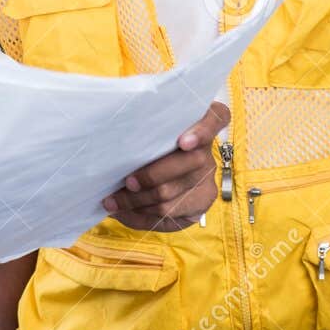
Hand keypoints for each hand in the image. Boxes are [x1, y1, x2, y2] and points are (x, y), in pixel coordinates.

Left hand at [102, 101, 229, 231]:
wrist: (153, 161)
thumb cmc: (145, 134)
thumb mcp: (146, 117)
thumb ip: (143, 111)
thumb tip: (118, 112)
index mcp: (200, 121)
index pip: (217, 117)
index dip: (203, 130)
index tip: (183, 142)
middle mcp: (207, 151)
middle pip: (189, 164)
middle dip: (153, 176)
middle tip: (127, 182)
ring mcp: (206, 179)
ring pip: (173, 195)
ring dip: (138, 201)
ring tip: (112, 201)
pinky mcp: (200, 204)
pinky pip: (171, 218)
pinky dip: (141, 217)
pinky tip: (122, 213)